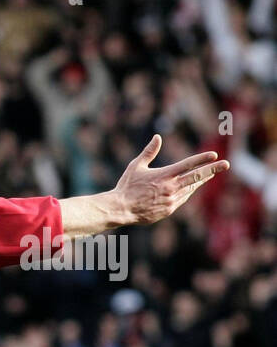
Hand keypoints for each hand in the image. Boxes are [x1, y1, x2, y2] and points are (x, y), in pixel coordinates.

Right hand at [112, 136, 228, 224]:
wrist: (120, 209)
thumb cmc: (126, 186)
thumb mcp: (136, 166)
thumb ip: (149, 152)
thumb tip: (157, 136)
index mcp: (163, 175)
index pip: (187, 165)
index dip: (201, 159)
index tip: (213, 155)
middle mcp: (170, 187)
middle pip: (196, 177)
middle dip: (213, 170)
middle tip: (226, 164)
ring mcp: (170, 199)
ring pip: (191, 188)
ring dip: (201, 181)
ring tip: (210, 174)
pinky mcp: (168, 209)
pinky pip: (182, 199)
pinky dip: (188, 192)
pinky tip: (192, 187)